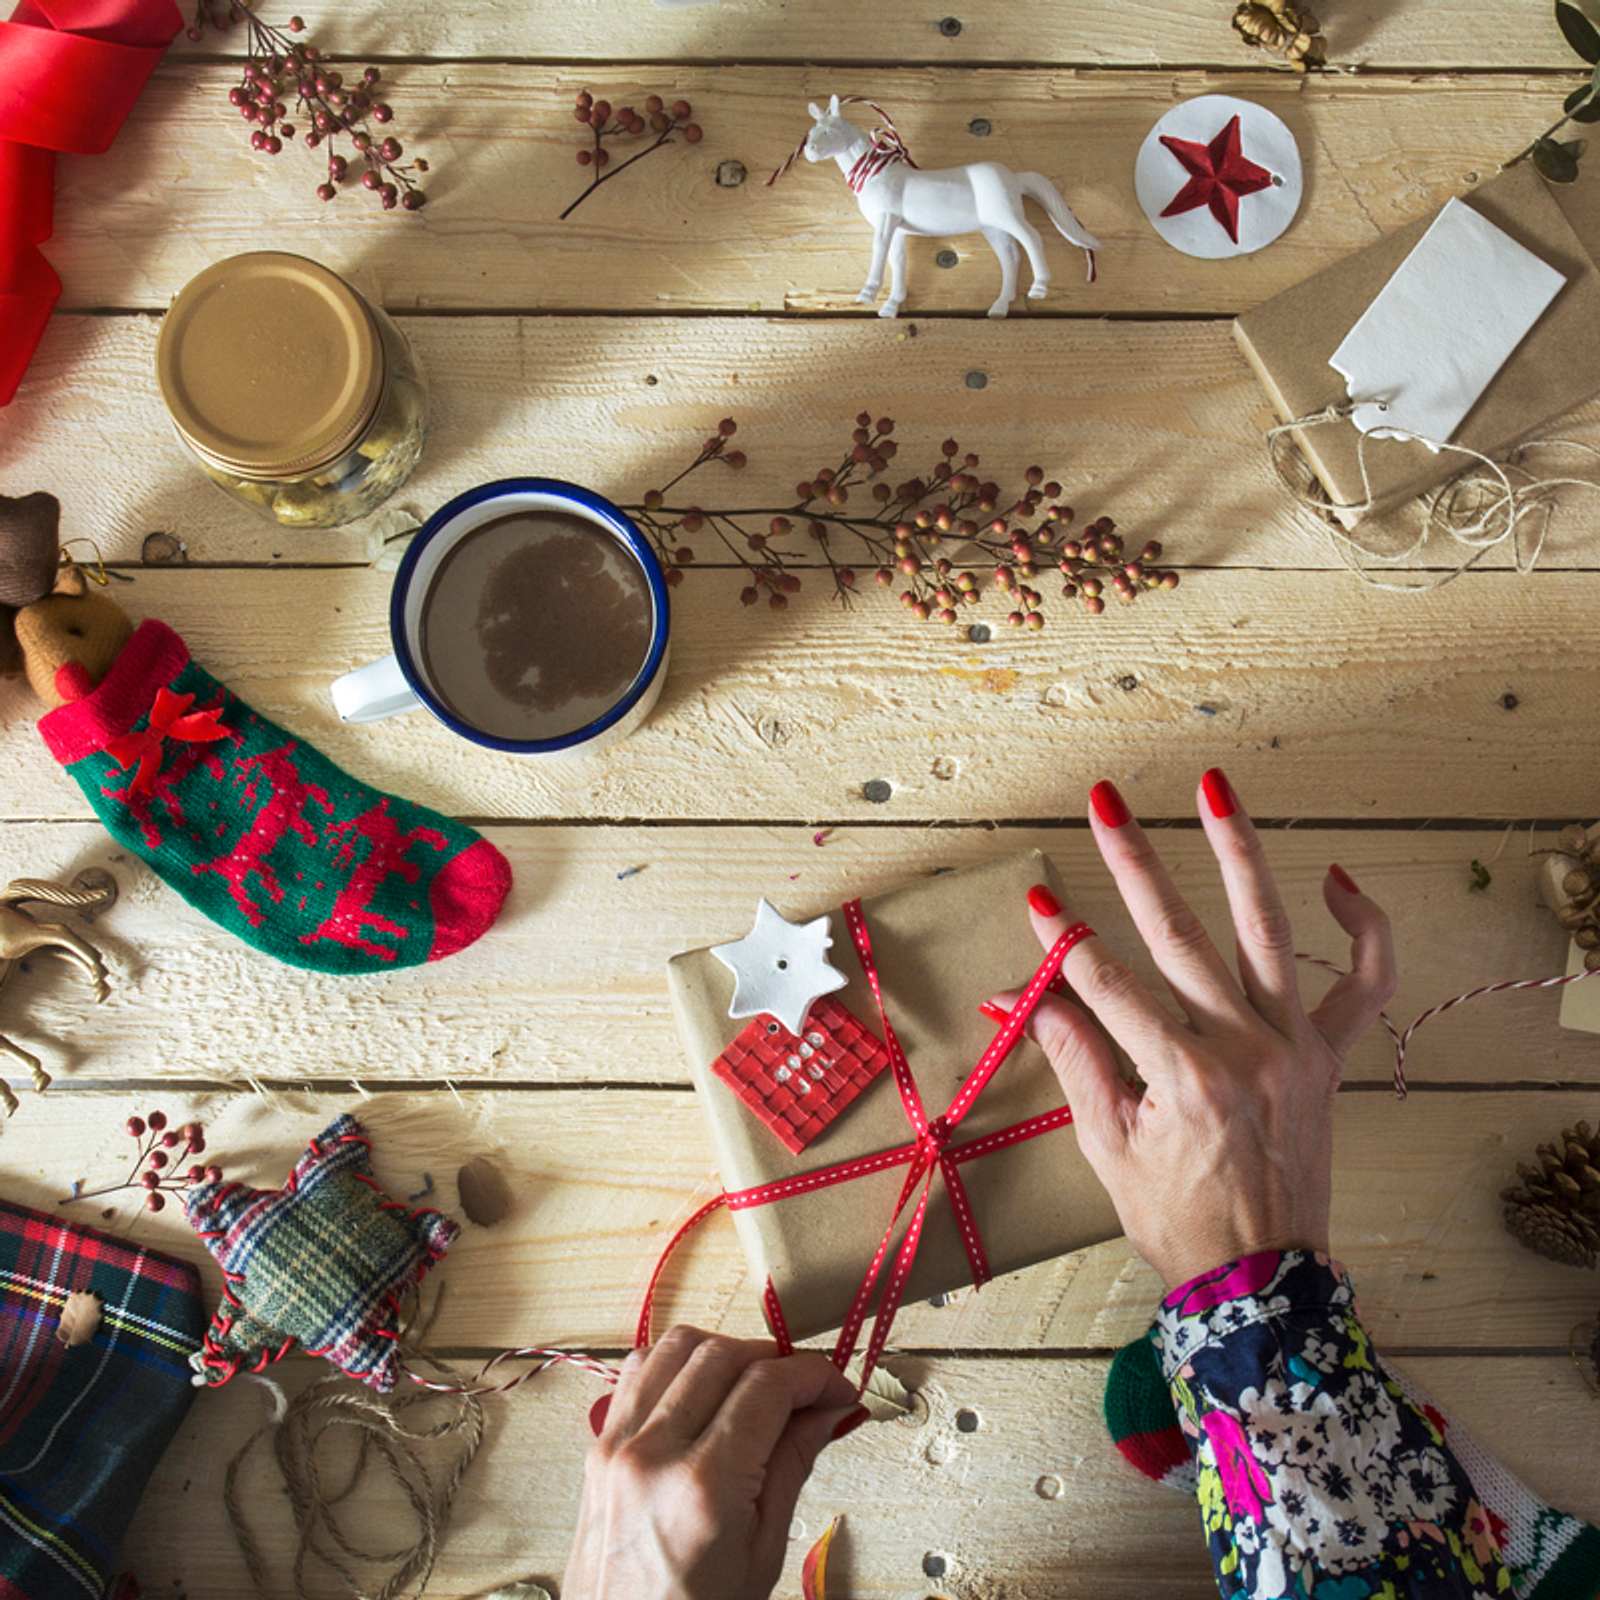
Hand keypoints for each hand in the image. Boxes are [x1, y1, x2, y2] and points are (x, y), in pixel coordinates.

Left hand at [563, 1326, 862, 1599]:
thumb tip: (829, 1409)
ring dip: (726, 1351)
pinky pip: (638, 1372)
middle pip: (723, 1354)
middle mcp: (652, 1455)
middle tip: (806, 1389)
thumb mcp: (762, 1555)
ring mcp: (615, 1446)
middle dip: (775, 1359)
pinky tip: (705, 1391)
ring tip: (756, 1386)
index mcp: (702, 1490)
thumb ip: (793, 1466)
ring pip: (676, 1346)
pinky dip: (678, 1364)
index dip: (813, 1375)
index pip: (766, 1388)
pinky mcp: (597, 1447)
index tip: (838, 1387)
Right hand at [992, 769, 1394, 1289]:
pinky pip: (1365, 985)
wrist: (1262, 1285)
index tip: (1035, 901)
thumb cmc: (1177, 1220)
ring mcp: (1295, 1046)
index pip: (1106, 985)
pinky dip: (1363, 931)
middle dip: (1132, 862)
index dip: (1063, 943)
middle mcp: (1245, 1048)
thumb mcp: (1107, 1145)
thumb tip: (1016, 999)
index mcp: (1183, 1077)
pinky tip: (1338, 878)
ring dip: (1237, 853)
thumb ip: (1071, 1058)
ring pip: (1267, 930)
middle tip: (1104, 802)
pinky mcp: (1329, 1057)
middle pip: (1177, 935)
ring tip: (1214, 790)